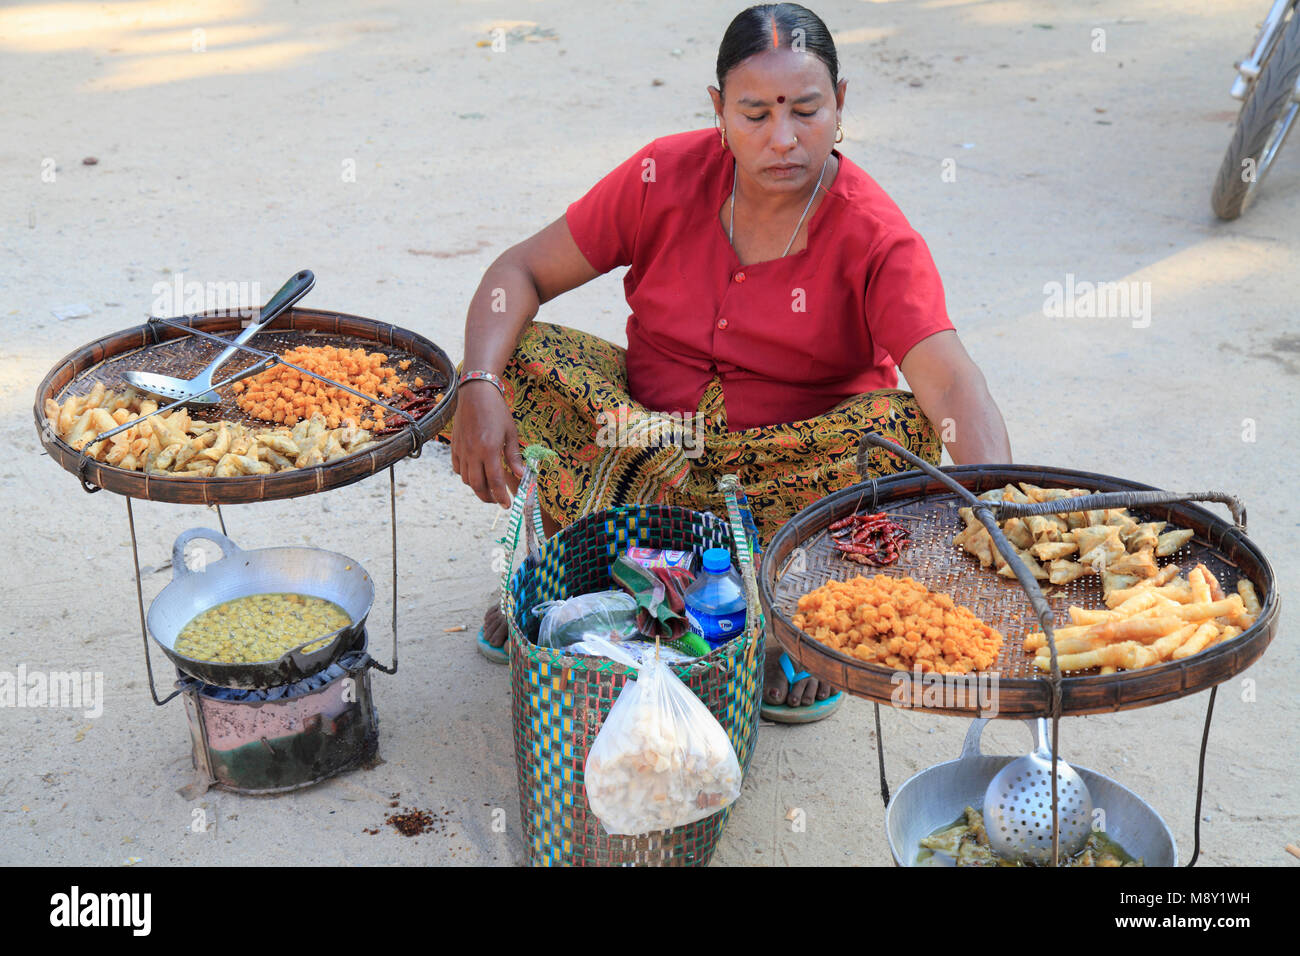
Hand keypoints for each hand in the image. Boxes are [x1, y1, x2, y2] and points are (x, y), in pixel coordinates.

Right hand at [449, 383, 525, 506]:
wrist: (475, 394)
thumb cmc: (497, 412)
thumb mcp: (511, 433)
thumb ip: (514, 457)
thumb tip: (521, 475)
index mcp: (489, 450)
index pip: (495, 481)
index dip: (501, 497)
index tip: (507, 505)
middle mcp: (473, 453)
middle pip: (478, 485)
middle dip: (488, 498)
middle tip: (498, 501)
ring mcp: (461, 450)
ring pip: (466, 479)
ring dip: (477, 488)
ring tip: (488, 488)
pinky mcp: (454, 447)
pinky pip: (457, 468)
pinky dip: (466, 476)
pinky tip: (475, 473)